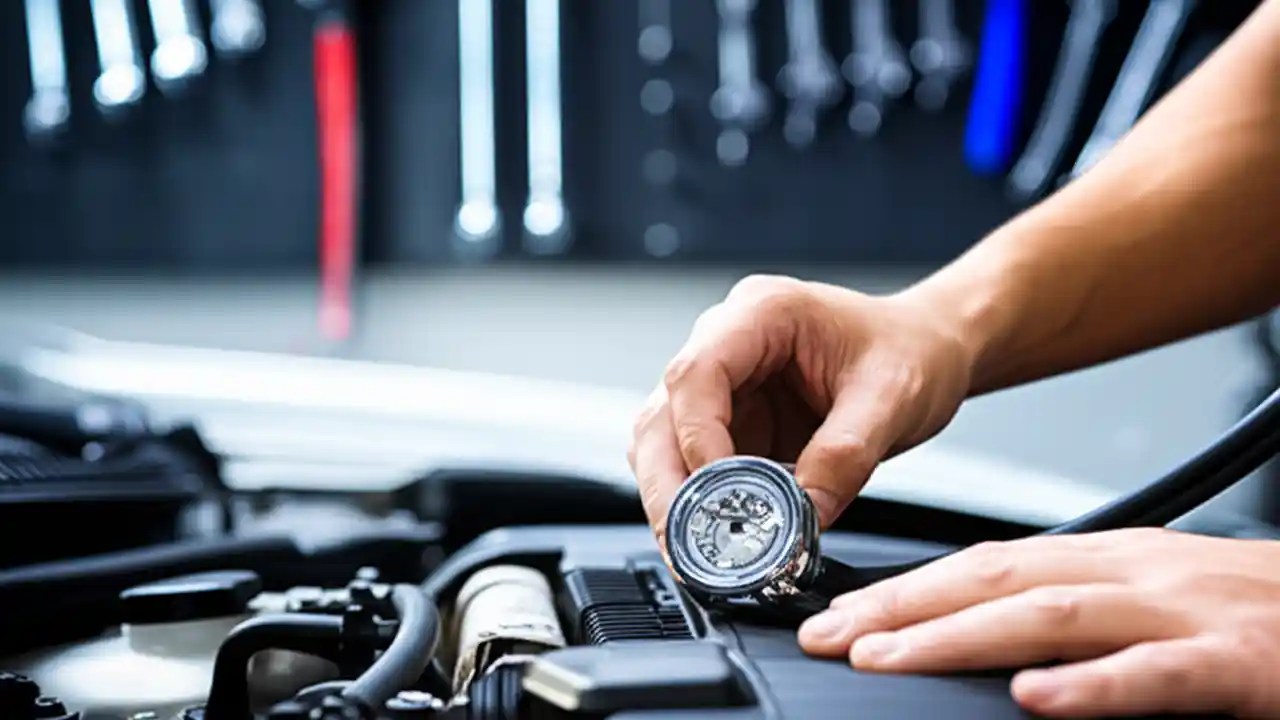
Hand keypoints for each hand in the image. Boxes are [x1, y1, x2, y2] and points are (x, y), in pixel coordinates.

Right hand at [627, 274, 974, 541]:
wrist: (929, 349)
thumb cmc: (912, 349)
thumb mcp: (893, 399)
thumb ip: (846, 455)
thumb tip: (802, 515)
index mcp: (761, 313)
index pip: (697, 374)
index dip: (696, 437)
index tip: (720, 493)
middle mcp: (727, 343)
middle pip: (662, 415)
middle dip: (668, 485)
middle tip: (686, 545)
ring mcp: (724, 385)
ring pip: (663, 444)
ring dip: (674, 501)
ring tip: (697, 555)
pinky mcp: (731, 423)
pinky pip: (694, 466)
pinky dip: (698, 506)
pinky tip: (714, 540)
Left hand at [798, 528, 1279, 717]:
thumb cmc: (1259, 612)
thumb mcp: (1155, 599)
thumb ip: (1078, 613)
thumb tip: (995, 642)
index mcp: (1107, 558)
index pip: (982, 564)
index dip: (905, 588)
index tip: (839, 614)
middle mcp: (1132, 571)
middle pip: (995, 579)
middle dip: (902, 607)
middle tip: (828, 635)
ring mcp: (1182, 611)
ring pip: (1051, 615)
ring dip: (959, 636)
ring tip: (887, 658)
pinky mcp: (1237, 662)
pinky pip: (1155, 674)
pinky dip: (1091, 685)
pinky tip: (1032, 698)